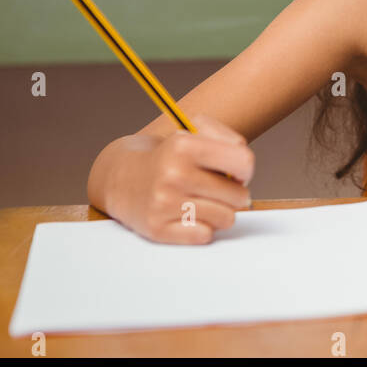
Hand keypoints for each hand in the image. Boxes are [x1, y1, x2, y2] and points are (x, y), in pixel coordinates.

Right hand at [106, 113, 255, 243]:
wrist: (121, 178)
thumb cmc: (168, 155)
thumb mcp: (193, 131)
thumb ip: (227, 139)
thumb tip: (244, 170)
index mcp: (184, 146)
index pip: (244, 162)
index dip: (245, 169)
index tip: (234, 172)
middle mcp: (173, 175)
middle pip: (239, 196)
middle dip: (234, 193)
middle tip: (215, 188)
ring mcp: (164, 205)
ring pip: (226, 219)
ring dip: (220, 212)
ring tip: (203, 201)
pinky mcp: (158, 229)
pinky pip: (205, 235)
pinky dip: (203, 228)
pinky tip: (189, 216)